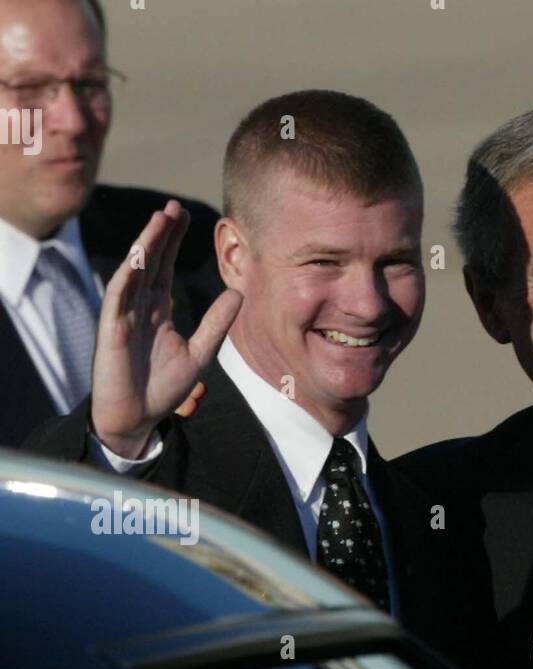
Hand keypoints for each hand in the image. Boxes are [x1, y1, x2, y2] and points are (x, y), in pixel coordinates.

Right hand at [90, 199, 241, 458]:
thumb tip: (238, 294)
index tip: (189, 217)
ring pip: (136, 271)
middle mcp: (140, 306)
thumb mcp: (199, 352)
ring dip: (146, 245)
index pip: (166, 267)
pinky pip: (118, 297)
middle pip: (151, 261)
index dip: (174, 241)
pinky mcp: (112, 329)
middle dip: (162, 233)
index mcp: (158, 310)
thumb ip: (216, 323)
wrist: (138, 417)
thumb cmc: (164, 388)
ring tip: (160, 219)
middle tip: (175, 206)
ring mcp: (124, 315)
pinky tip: (139, 257)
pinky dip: (128, 276)